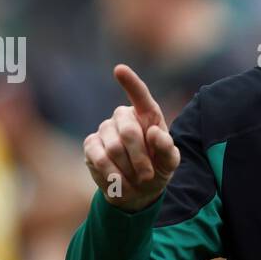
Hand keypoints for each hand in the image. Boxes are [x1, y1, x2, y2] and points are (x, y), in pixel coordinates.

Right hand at [82, 65, 180, 212]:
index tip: (119, 69)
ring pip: (114, 148)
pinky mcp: (91, 145)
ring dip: (128, 170)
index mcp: (147, 115)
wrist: (137, 190)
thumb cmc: (157, 168)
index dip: (130, 82)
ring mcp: (105, 129)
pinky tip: (119, 182)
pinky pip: (99, 159)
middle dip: (141, 158)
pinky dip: (112, 175)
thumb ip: (168, 149)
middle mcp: (124, 117)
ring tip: (136, 180)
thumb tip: (155, 133)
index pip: (140, 95)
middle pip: (129, 132)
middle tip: (148, 176)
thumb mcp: (169, 163)